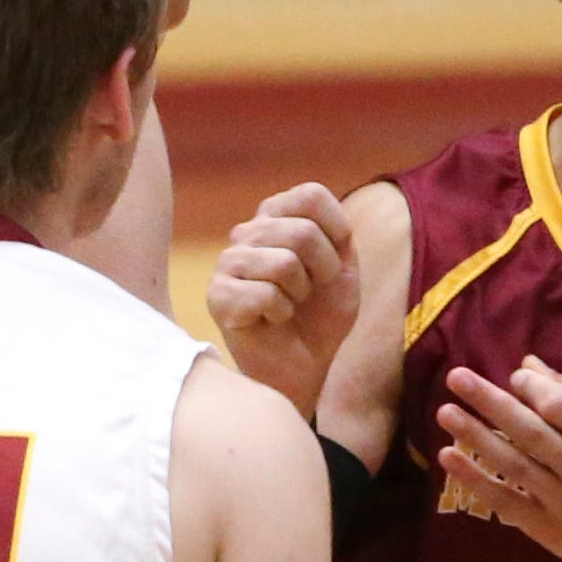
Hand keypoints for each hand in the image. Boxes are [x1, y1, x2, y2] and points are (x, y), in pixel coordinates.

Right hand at [205, 182, 356, 420]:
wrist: (303, 365)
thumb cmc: (320, 316)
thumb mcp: (344, 269)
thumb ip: (338, 234)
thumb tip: (323, 215)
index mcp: (276, 218)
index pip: (310, 195)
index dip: (337, 228)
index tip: (336, 261)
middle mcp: (248, 233)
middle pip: (303, 231)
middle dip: (324, 270)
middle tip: (311, 292)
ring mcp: (229, 263)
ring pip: (285, 262)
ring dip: (300, 294)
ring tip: (289, 305)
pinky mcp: (218, 295)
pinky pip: (265, 294)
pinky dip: (281, 313)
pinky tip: (271, 320)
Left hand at [435, 359, 561, 561]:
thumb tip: (529, 366)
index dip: (532, 389)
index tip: (513, 377)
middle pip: (532, 433)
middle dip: (491, 402)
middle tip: (457, 377)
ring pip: (514, 466)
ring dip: (476, 437)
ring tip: (445, 411)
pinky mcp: (548, 531)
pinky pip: (505, 502)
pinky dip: (475, 480)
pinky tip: (449, 456)